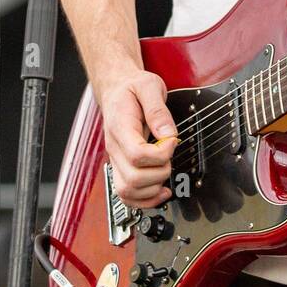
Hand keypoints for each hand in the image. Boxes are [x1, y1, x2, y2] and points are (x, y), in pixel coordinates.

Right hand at [97, 67, 178, 208]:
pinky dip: (145, 200)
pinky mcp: (120, 167)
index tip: (172, 141)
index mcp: (120, 127)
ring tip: (166, 171)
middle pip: (132, 179)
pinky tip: (161, 191)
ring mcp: (116, 160)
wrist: (116, 90)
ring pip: (127, 192)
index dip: (160, 154)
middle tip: (170, 157)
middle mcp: (114, 148)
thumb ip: (158, 110)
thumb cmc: (132, 89)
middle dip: (160, 172)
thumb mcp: (149, 87)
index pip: (136, 154)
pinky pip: (126, 195)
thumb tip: (168, 134)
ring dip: (153, 189)